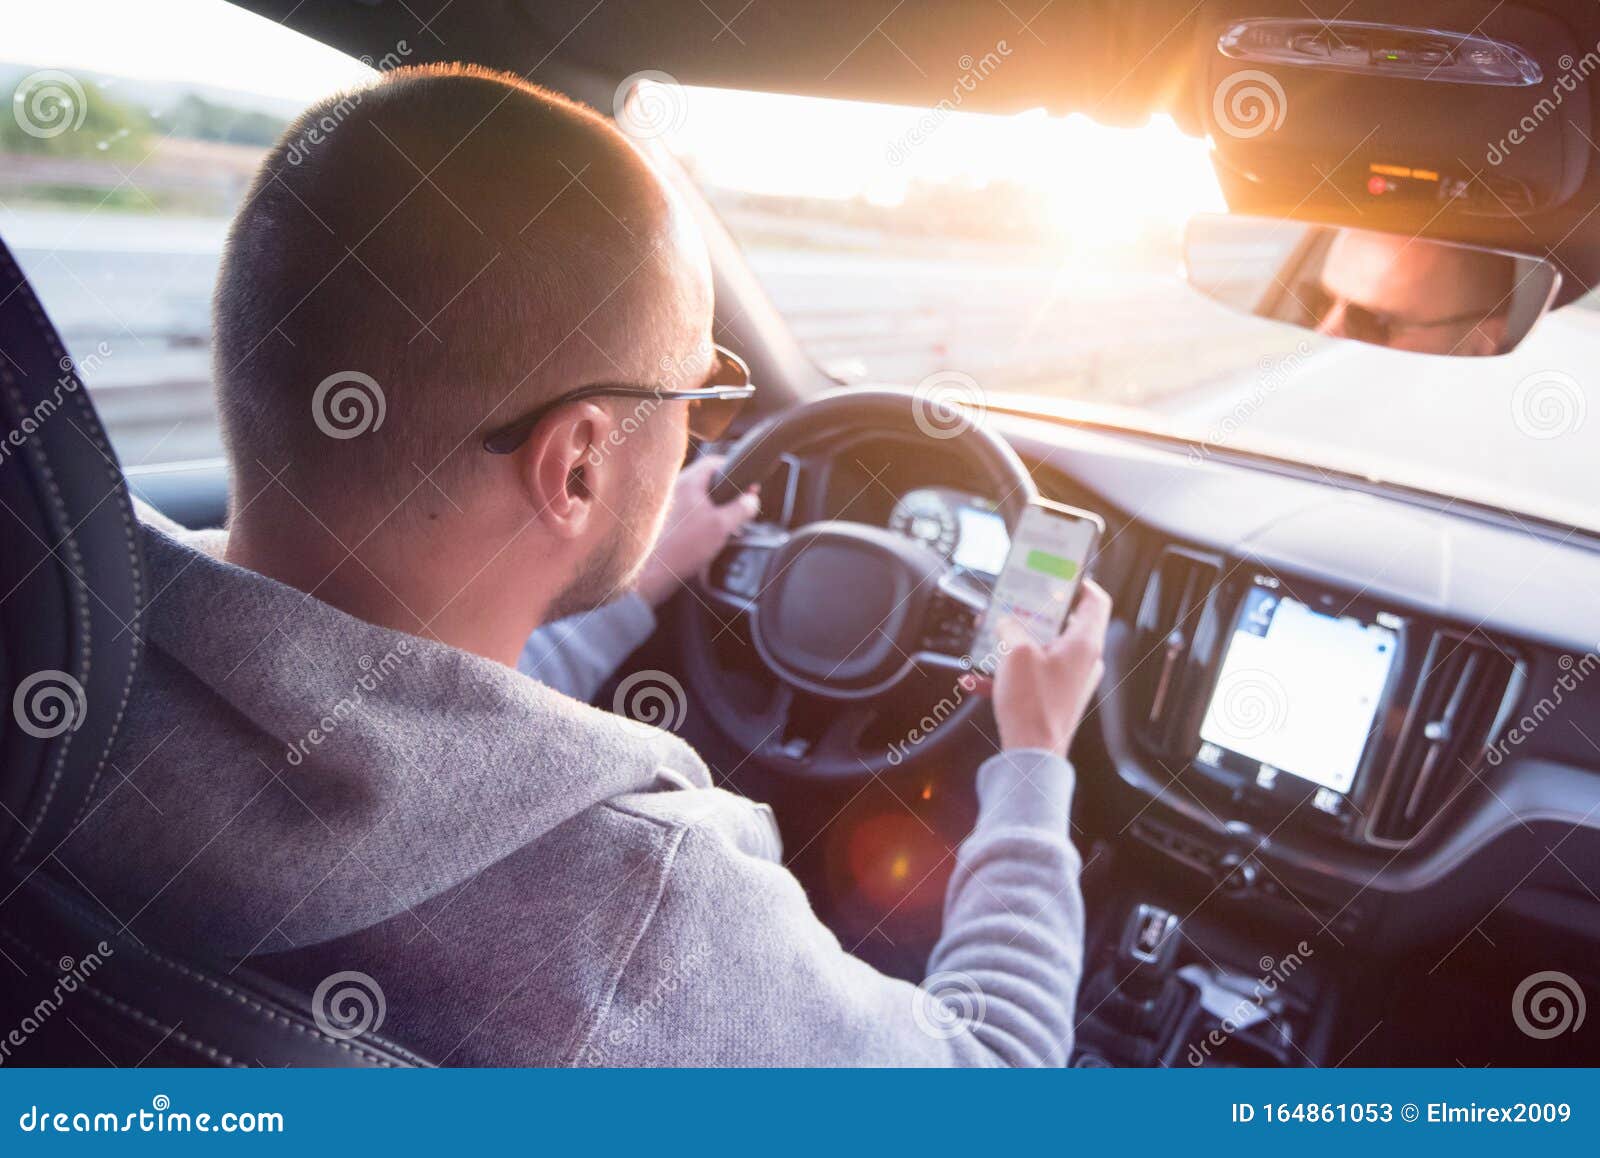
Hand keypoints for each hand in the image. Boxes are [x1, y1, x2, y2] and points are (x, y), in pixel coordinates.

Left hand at [634, 455, 759, 607]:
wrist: (651, 572)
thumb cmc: (680, 548)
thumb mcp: (722, 527)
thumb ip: (741, 509)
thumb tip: (751, 500)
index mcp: (687, 481)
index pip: (716, 462)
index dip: (737, 471)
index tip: (749, 486)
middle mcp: (672, 486)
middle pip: (706, 480)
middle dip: (725, 493)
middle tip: (739, 508)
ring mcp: (665, 502)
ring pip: (695, 496)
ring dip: (712, 507)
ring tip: (724, 525)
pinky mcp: (661, 518)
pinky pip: (686, 510)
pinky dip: (699, 517)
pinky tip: (705, 535)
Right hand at [991, 579, 1111, 757]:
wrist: (1032, 754)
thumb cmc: (1033, 705)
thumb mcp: (1016, 652)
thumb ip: (1011, 628)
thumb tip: (1006, 623)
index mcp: (1084, 643)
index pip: (1096, 600)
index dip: (1081, 582)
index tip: (1062, 574)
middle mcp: (1083, 661)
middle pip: (1064, 624)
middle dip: (1034, 613)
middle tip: (1015, 604)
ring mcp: (1070, 681)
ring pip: (1043, 650)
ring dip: (1014, 643)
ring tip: (989, 640)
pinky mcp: (1054, 698)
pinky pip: (1030, 677)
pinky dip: (1007, 674)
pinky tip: (974, 680)